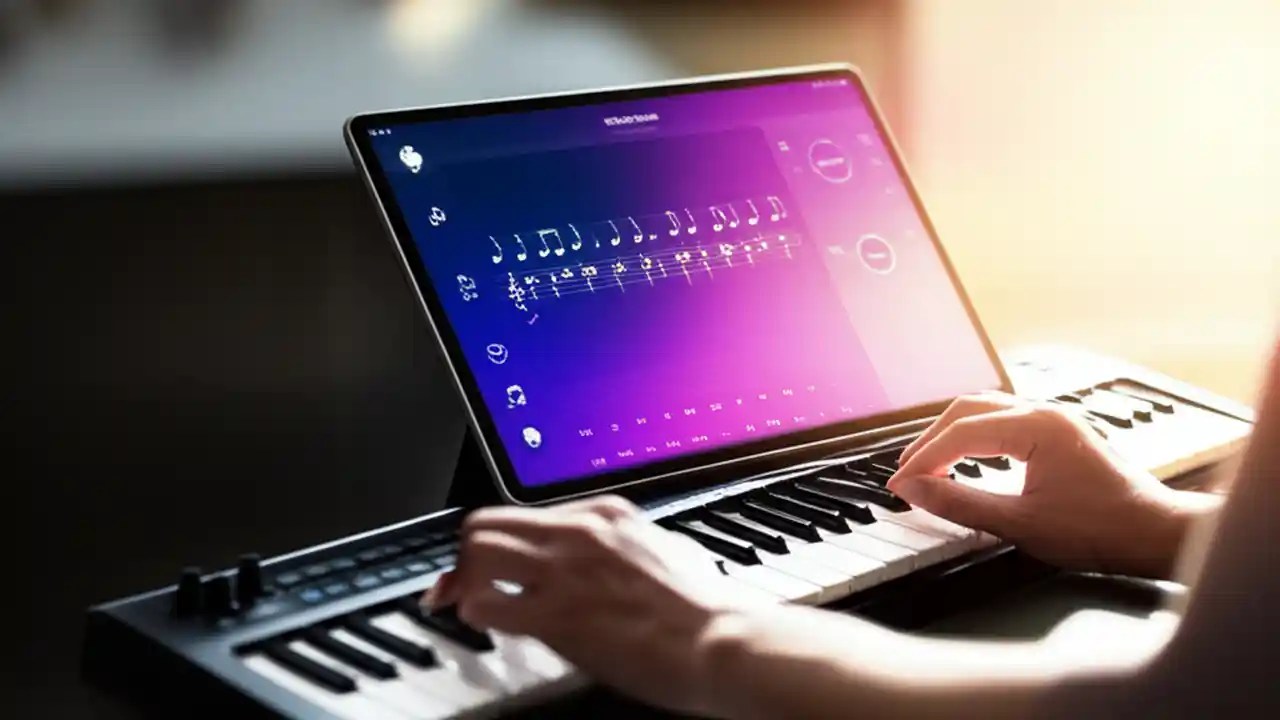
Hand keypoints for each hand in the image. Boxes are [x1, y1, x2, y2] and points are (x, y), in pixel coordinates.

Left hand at [424, 496, 760, 715]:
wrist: (723, 641)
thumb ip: (633, 546)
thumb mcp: (670, 551)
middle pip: (487, 522)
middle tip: (465, 582)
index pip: (528, 514)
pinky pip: (486, 604)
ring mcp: (563, 571)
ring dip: (466, 579)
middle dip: (469, 555)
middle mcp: (577, 532)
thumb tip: (623, 555)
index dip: (502, 542)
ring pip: (477, 552)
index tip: (492, 562)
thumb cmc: (709, 608)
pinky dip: (474, 613)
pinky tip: (482, 624)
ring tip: (470, 603)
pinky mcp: (556, 615)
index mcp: (605, 514)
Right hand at [888, 392, 1187, 576]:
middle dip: (930, 439)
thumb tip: (915, 491)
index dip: (923, 459)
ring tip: (929, 464)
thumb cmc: (1100, 529)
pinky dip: (975, 436)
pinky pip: (1004, 420)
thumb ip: (960, 504)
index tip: (900, 484)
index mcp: (1036, 426)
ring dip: (952, 434)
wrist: (1155, 532)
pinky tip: (966, 457)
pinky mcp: (1060, 432)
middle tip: (907, 470)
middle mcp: (1044, 412)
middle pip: (967, 409)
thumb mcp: (1020, 523)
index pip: (961, 433)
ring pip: (985, 410)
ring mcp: (1055, 418)